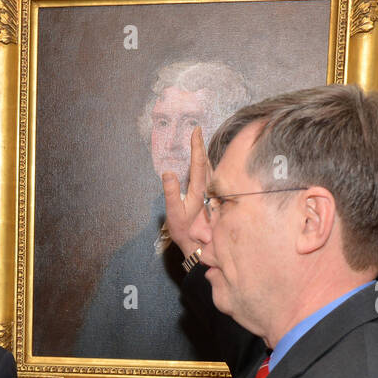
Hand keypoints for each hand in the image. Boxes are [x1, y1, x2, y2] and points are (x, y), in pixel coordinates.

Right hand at [161, 125, 209, 258]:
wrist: (198, 247)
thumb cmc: (185, 231)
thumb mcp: (174, 213)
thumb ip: (171, 192)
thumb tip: (168, 172)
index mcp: (198, 189)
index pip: (198, 162)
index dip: (197, 145)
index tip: (196, 130)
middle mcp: (207, 189)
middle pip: (206, 162)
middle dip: (201, 146)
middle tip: (197, 132)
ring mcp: (209, 194)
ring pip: (210, 169)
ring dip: (205, 155)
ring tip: (200, 144)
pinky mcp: (209, 199)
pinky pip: (210, 178)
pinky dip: (207, 167)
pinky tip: (206, 166)